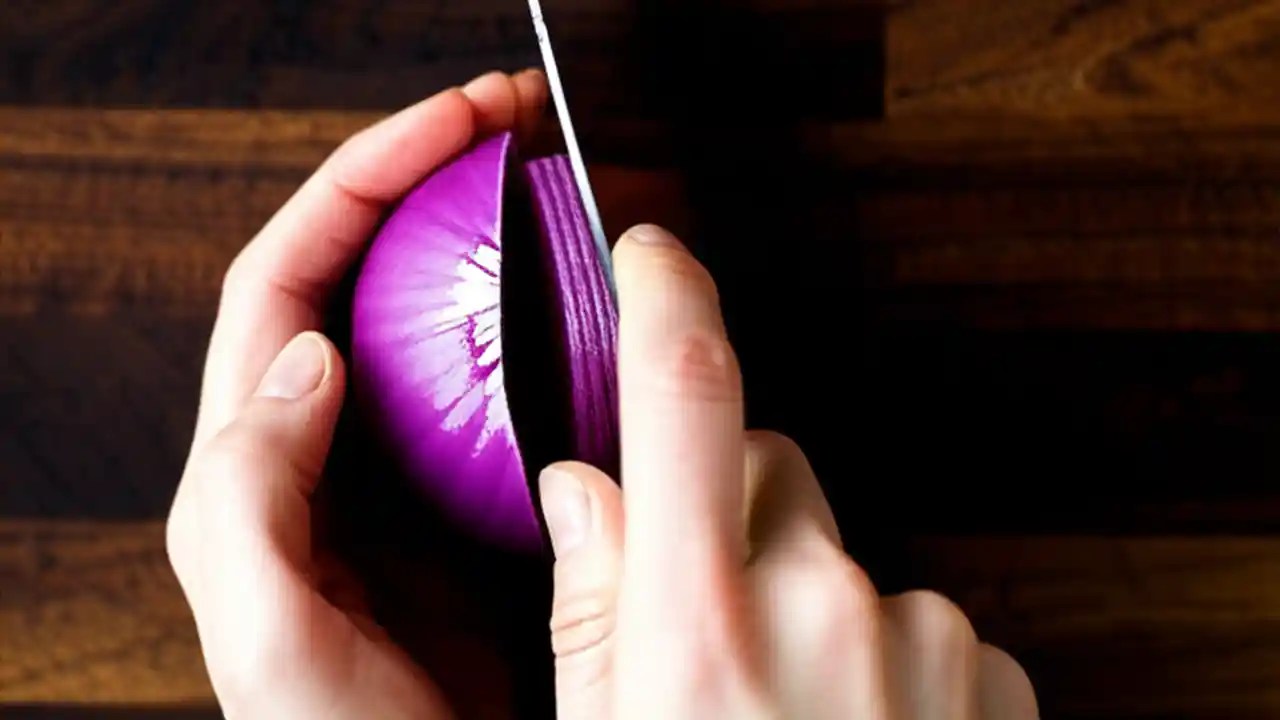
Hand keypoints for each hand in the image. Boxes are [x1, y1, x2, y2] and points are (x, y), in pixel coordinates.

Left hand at [166, 71, 548, 719]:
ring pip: (436, 313)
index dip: (363, 182)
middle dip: (428, 173)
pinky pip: (503, 379)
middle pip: (363, 268)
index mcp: (262, 461)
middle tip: (509, 120)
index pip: (292, 277)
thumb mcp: (268, 636)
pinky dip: (534, 321)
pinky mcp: (472, 493)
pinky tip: (580, 304)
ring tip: (545, 178)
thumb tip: (309, 356)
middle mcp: (330, 447)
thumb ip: (252, 501)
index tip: (450, 128)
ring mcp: (407, 466)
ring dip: (481, 233)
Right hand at [540, 224, 1039, 718]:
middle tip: (708, 627)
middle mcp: (823, 605)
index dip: (667, 298)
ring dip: (807, 601)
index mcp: (702, 622)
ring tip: (792, 714)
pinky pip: (916, 618)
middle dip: (731, 510)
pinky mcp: (991, 674)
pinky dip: (884, 657)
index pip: (685, 392)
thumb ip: (591, 608)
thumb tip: (585, 495)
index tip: (655, 257)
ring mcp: (923, 636)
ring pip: (841, 555)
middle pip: (771, 466)